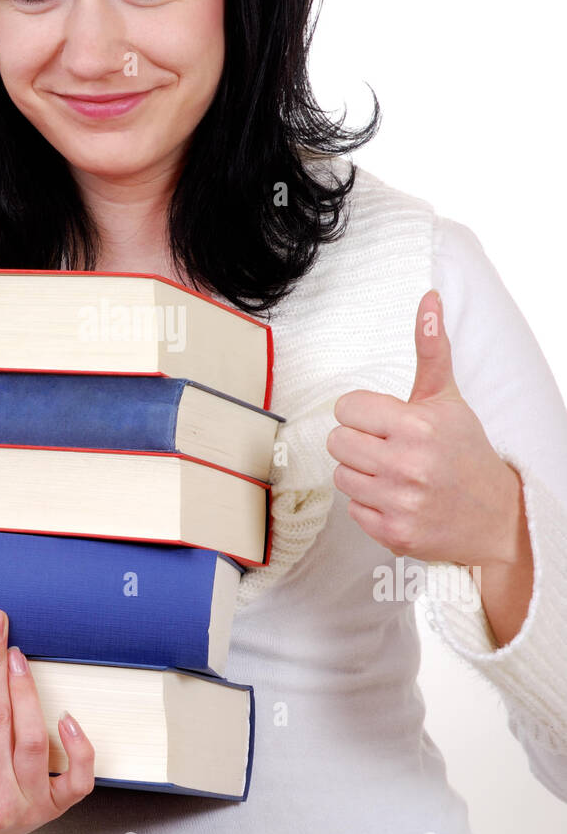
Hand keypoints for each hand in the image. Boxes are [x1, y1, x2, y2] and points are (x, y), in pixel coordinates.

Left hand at [325, 289, 520, 567]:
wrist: (496, 515)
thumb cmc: (465, 451)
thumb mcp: (447, 398)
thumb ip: (431, 349)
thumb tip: (429, 299)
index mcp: (416, 425)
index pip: (346, 408)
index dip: (362, 413)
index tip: (383, 421)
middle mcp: (407, 465)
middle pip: (337, 442)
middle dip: (358, 442)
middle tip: (386, 447)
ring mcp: (400, 502)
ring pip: (341, 476)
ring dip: (361, 474)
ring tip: (393, 473)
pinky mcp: (394, 534)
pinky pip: (352, 509)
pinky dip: (370, 505)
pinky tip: (396, 498)